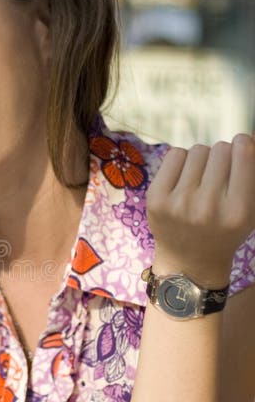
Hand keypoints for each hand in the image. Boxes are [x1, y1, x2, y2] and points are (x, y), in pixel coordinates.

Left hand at [146, 134, 254, 286]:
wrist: (189, 263)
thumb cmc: (224, 232)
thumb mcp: (249, 211)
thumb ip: (251, 175)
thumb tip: (248, 138)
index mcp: (238, 210)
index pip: (243, 153)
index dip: (242, 145)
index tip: (240, 147)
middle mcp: (208, 206)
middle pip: (220, 149)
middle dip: (222, 157)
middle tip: (217, 175)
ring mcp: (179, 202)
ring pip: (197, 150)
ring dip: (201, 160)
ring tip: (200, 180)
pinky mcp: (156, 198)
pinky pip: (174, 155)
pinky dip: (182, 162)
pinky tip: (184, 180)